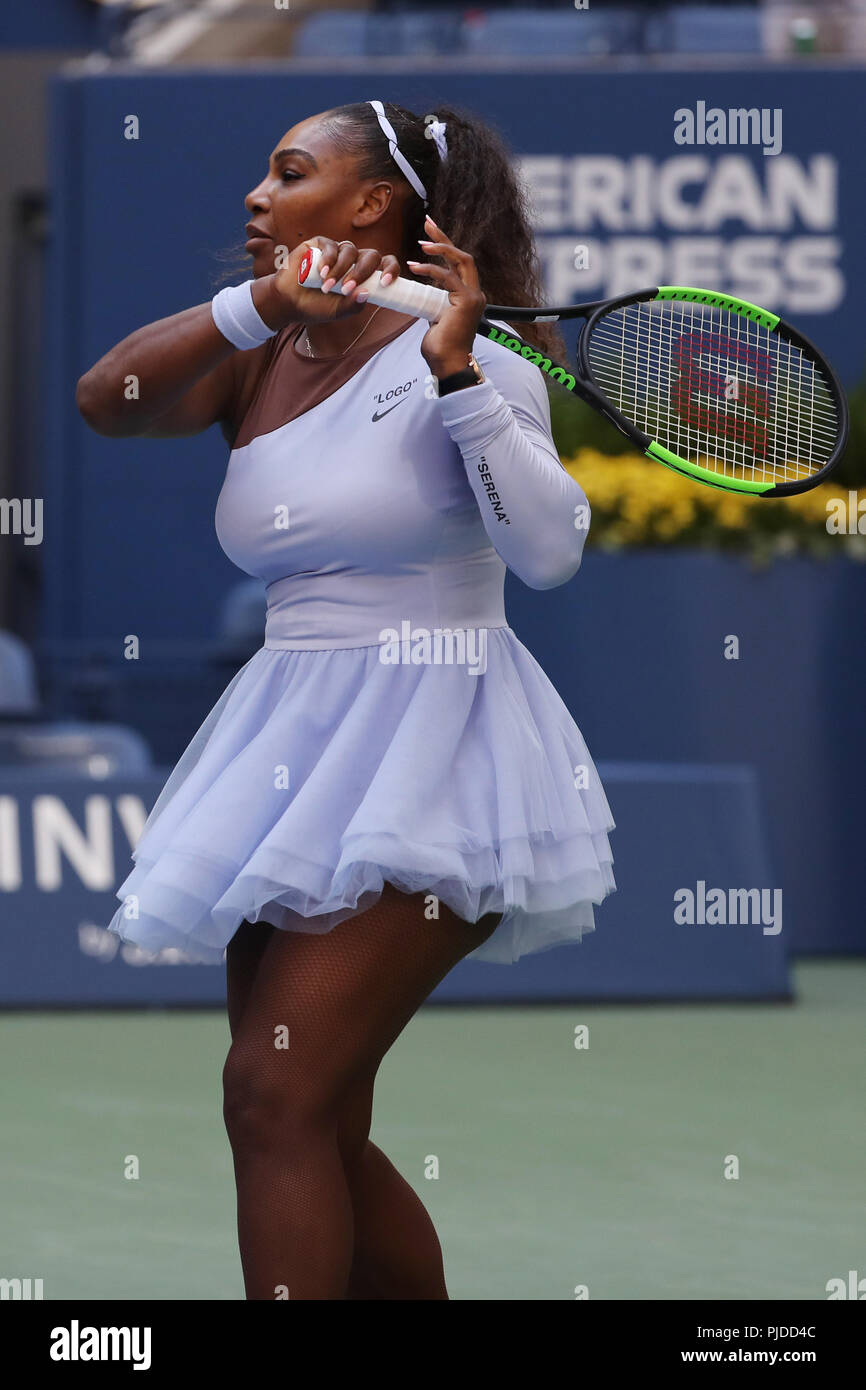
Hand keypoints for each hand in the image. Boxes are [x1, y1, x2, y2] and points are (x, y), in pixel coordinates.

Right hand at [251, 237, 401, 330]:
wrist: (290, 302)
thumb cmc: (316, 307)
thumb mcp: (338, 311)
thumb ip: (353, 305)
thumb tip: (367, 294)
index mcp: (364, 275)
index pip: (385, 265)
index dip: (391, 270)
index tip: (385, 283)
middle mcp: (353, 261)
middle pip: (370, 255)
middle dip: (361, 272)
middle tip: (347, 288)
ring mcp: (337, 250)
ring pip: (350, 250)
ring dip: (340, 270)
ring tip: (327, 286)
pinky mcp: (320, 244)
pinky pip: (331, 246)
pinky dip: (328, 259)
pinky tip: (321, 273)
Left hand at [408, 217, 485, 377]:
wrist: (447, 364)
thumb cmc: (440, 346)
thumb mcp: (434, 318)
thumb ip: (433, 302)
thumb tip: (420, 295)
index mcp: (468, 296)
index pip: (458, 264)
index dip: (443, 247)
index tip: (427, 234)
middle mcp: (474, 293)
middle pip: (462, 255)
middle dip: (444, 237)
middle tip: (428, 222)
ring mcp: (473, 296)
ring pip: (460, 260)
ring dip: (440, 248)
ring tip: (420, 243)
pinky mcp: (466, 301)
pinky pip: (448, 277)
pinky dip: (431, 270)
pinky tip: (415, 267)